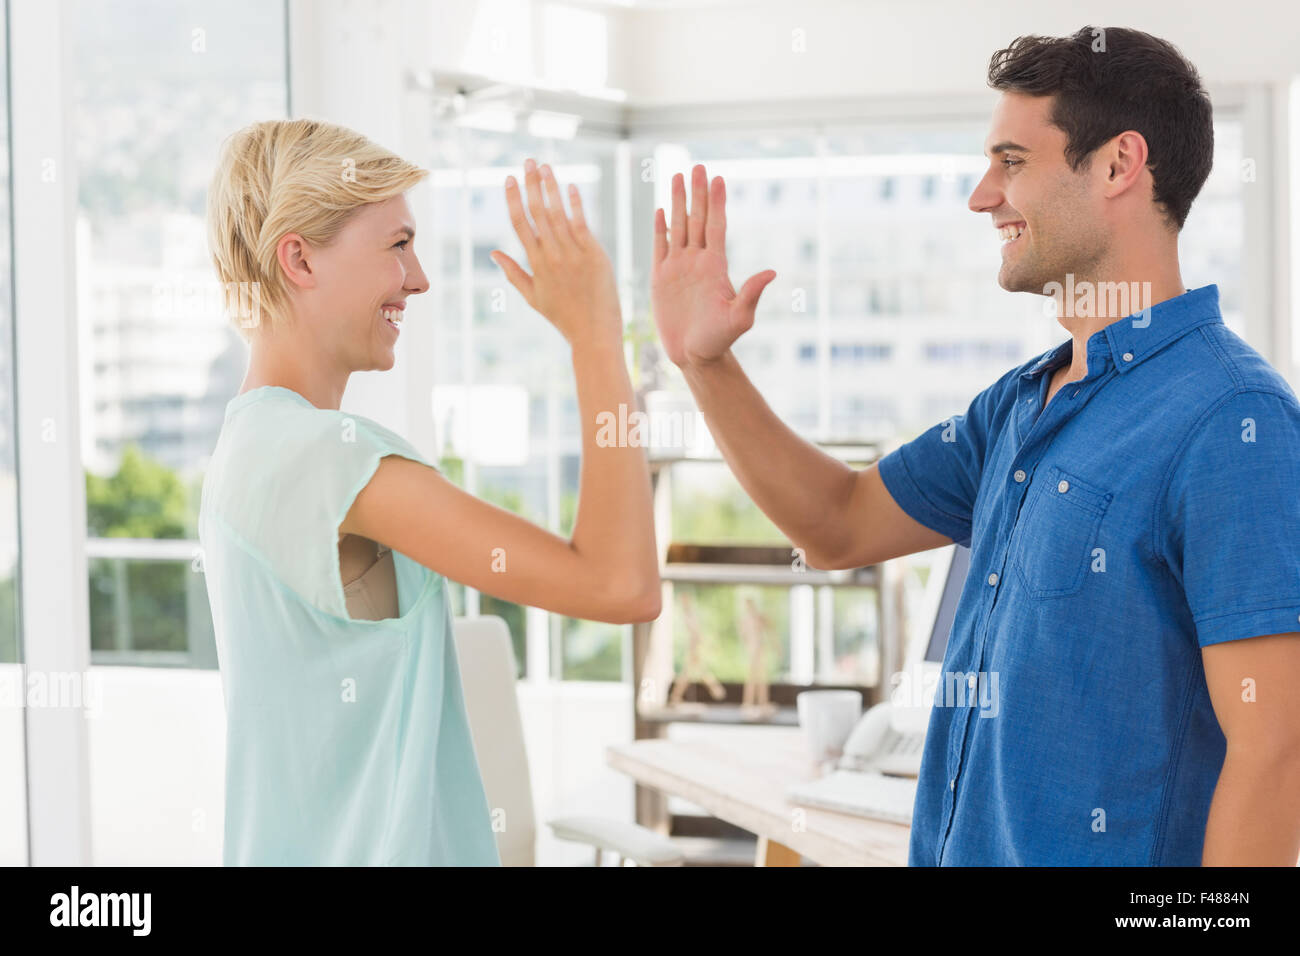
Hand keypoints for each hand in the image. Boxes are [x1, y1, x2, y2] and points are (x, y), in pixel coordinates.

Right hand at [491, 158, 620, 348]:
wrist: (593, 332)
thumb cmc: (562, 316)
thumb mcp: (533, 297)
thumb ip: (513, 273)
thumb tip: (493, 253)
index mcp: (536, 264)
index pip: (520, 224)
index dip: (513, 199)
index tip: (508, 179)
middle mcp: (552, 256)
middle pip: (538, 212)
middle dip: (531, 184)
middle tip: (527, 161)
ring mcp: (574, 254)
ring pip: (559, 214)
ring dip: (552, 187)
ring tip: (545, 166)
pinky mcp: (594, 254)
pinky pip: (582, 224)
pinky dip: (576, 204)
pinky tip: (571, 186)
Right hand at [651, 164, 775, 367]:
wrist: (694, 356)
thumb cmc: (719, 340)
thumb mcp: (739, 318)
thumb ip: (752, 294)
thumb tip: (772, 272)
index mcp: (716, 266)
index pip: (716, 226)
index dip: (717, 202)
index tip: (718, 178)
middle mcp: (698, 261)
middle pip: (696, 218)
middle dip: (697, 192)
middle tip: (697, 166)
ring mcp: (678, 268)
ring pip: (677, 226)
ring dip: (676, 202)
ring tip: (676, 176)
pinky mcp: (661, 279)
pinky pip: (659, 247)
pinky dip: (660, 228)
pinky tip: (660, 210)